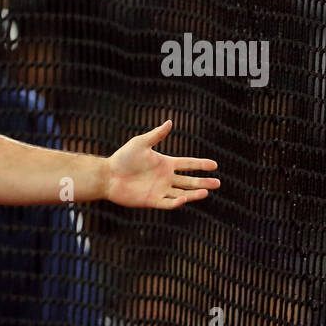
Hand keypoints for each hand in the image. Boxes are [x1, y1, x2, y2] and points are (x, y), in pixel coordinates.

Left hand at [105, 119, 219, 208]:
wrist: (107, 175)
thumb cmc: (122, 158)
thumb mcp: (140, 144)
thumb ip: (156, 135)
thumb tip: (170, 122)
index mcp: (165, 163)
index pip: (188, 164)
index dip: (201, 164)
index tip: (214, 165)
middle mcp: (165, 178)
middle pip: (189, 180)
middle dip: (203, 182)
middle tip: (218, 183)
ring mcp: (159, 190)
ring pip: (182, 193)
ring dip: (194, 193)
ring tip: (206, 192)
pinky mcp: (151, 201)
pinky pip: (167, 203)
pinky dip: (176, 202)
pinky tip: (184, 198)